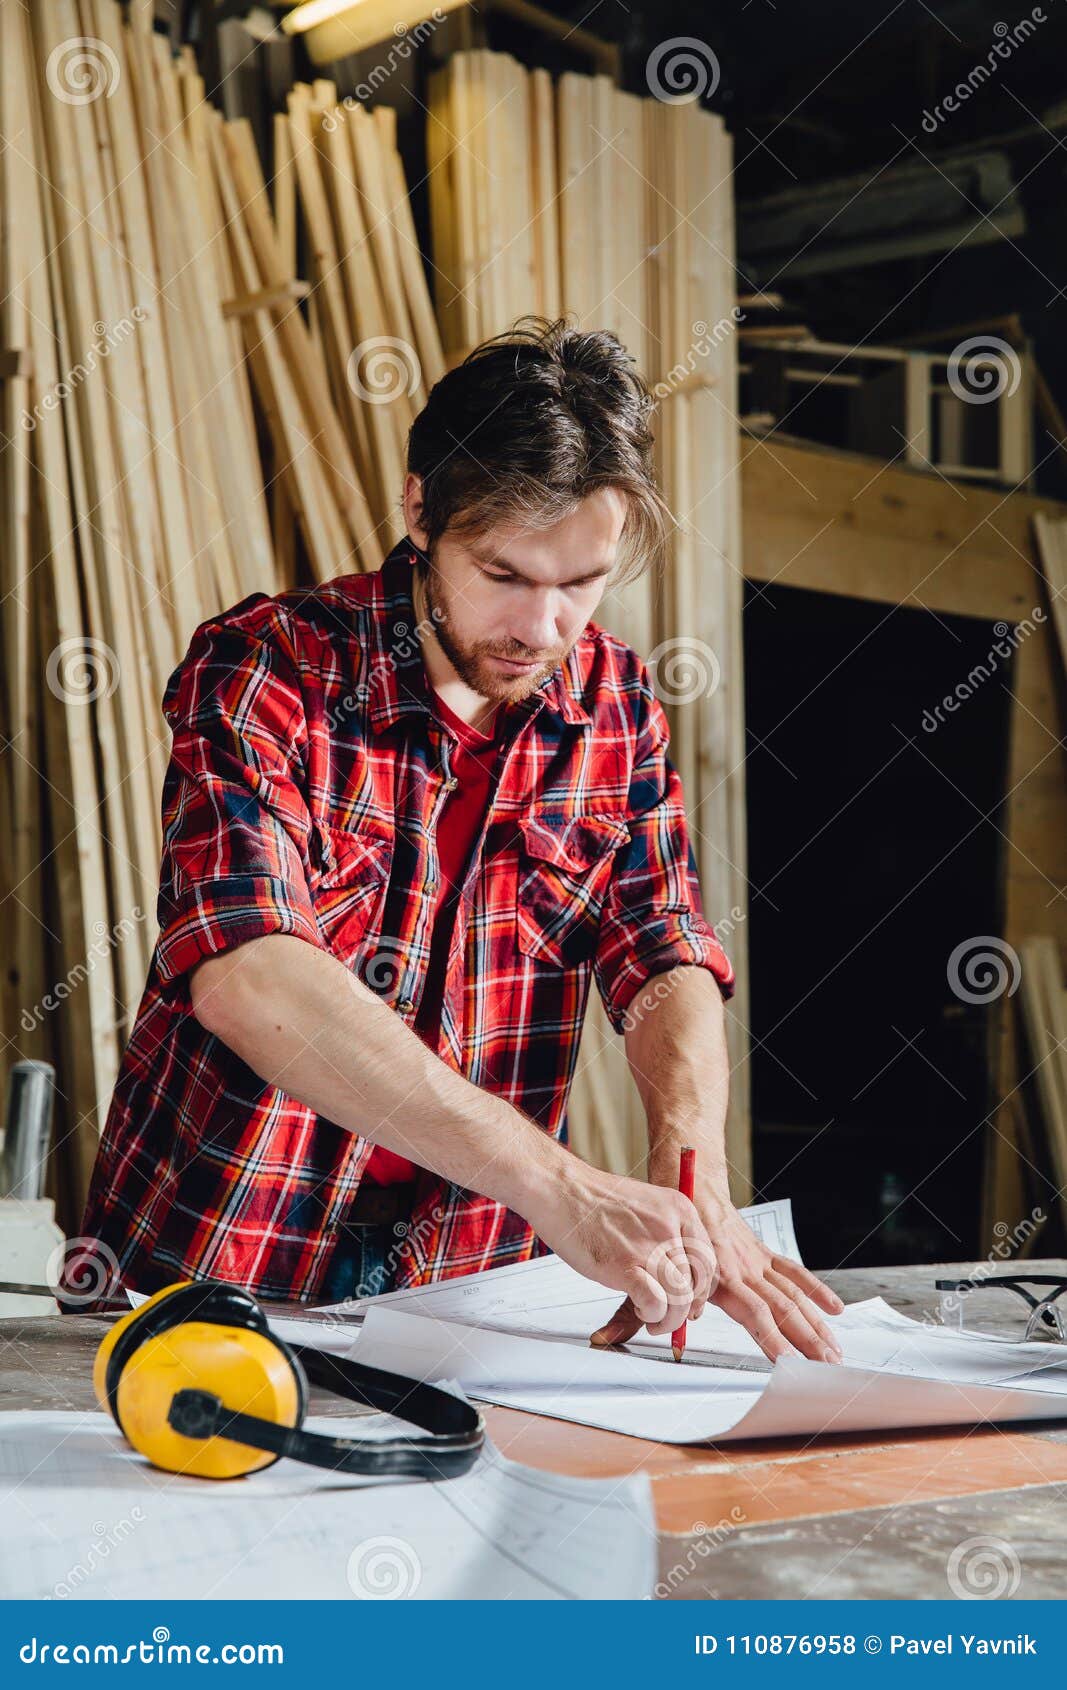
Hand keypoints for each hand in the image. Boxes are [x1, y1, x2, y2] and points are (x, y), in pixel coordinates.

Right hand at [525, 1159, 717, 1337]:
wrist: (561, 1188)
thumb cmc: (594, 1200)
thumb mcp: (646, 1207)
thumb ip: (665, 1234)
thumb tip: (677, 1273)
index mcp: (679, 1210)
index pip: (709, 1260)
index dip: (702, 1290)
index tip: (691, 1301)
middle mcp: (670, 1227)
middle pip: (698, 1283)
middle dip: (687, 1309)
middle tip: (671, 1316)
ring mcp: (648, 1246)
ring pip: (680, 1298)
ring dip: (669, 1319)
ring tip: (653, 1319)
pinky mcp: (624, 1265)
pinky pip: (655, 1303)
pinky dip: (651, 1315)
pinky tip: (640, 1310)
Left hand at [589, 1186, 844, 1363]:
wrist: (684, 1172)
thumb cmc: (659, 1222)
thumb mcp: (638, 1268)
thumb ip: (628, 1309)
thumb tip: (604, 1339)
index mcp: (718, 1275)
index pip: (754, 1313)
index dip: (772, 1340)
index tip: (788, 1364)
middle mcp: (741, 1267)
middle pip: (783, 1308)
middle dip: (807, 1340)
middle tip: (828, 1368)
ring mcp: (753, 1258)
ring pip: (792, 1295)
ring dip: (816, 1323)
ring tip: (836, 1351)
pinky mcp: (758, 1250)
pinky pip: (791, 1271)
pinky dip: (814, 1288)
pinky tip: (835, 1309)